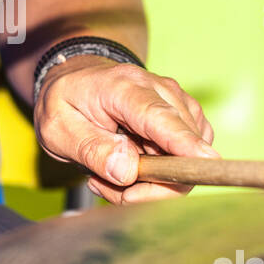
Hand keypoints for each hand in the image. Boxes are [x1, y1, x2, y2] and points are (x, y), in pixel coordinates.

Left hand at [34, 57, 216, 203]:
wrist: (75, 79)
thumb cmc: (65, 102)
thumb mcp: (57, 128)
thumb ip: (91, 149)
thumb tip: (128, 170)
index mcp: (124, 87)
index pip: (160, 117)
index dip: (184, 143)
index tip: (206, 164)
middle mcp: (158, 89)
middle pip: (181, 145)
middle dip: (149, 182)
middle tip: (102, 184)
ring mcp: (175, 102)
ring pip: (185, 157)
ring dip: (150, 181)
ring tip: (106, 173)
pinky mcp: (183, 117)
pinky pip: (183, 158)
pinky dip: (157, 174)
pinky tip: (125, 166)